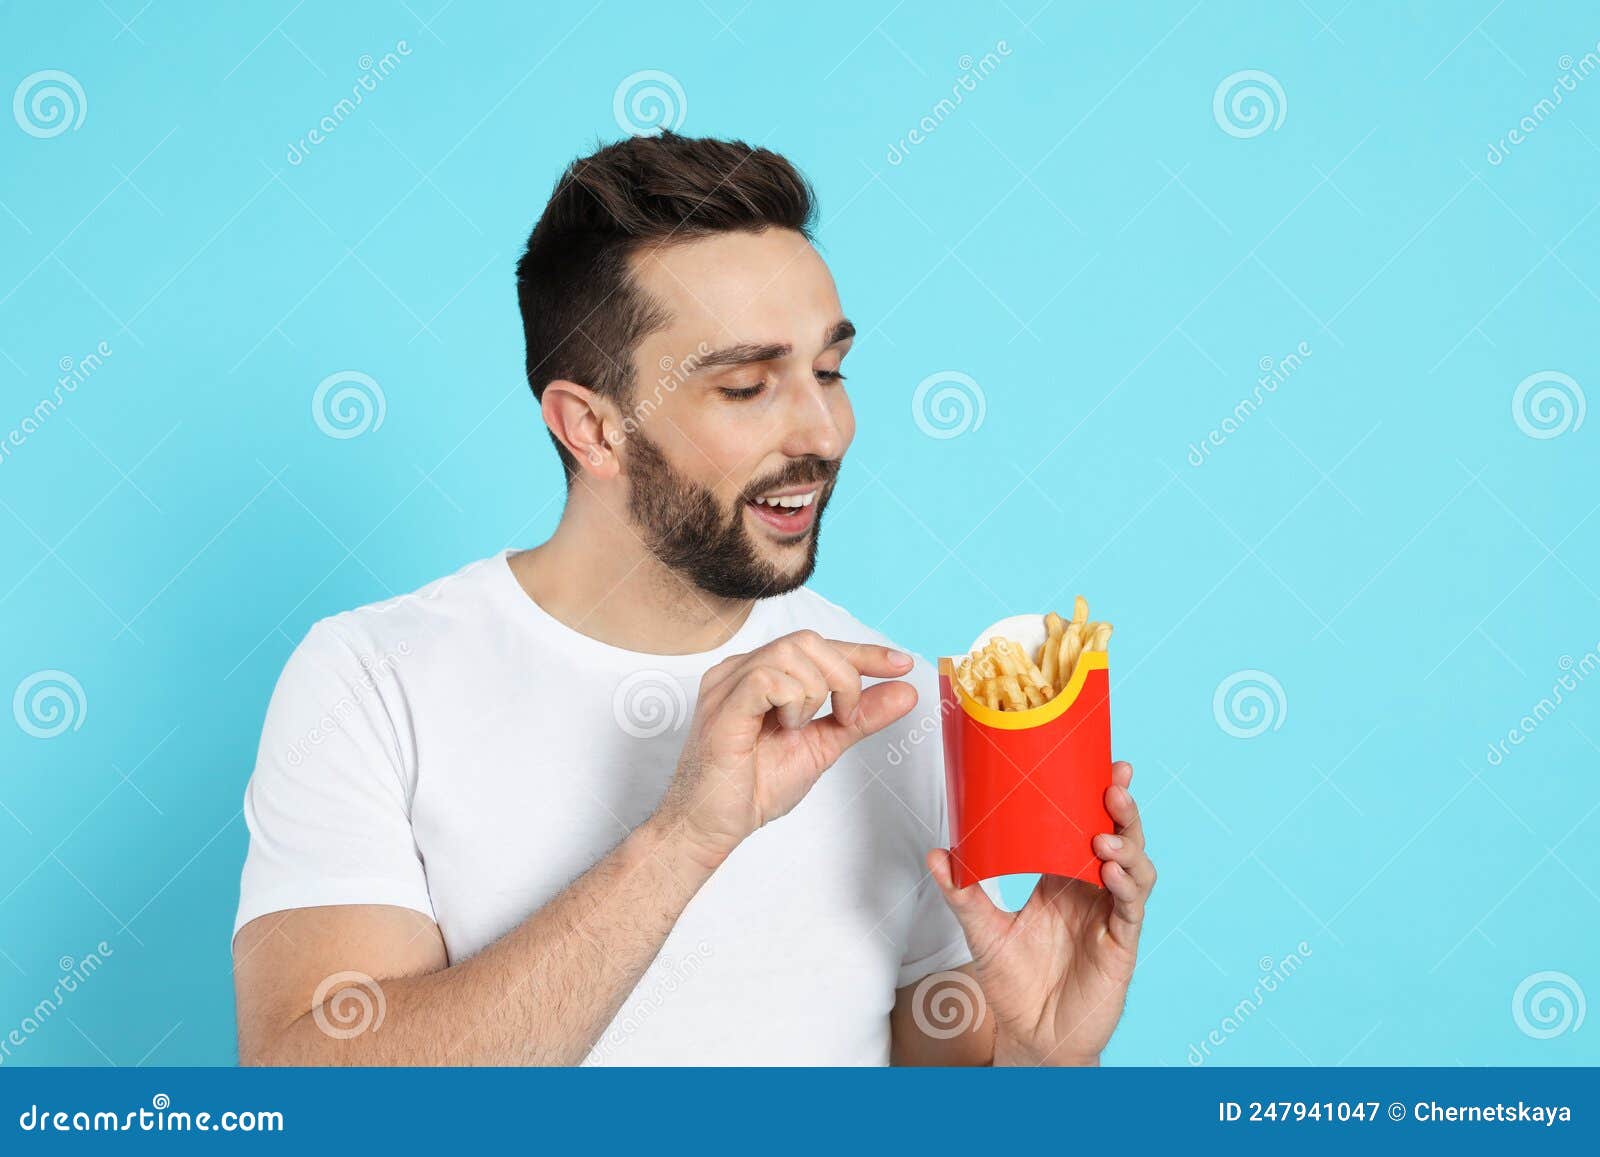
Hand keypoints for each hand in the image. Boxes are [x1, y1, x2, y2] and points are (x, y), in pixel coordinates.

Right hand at [656, 630, 917, 867]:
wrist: (712, 826)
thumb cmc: (753, 787)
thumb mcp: (822, 745)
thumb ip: (860, 717)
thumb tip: (904, 692)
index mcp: (762, 674)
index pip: (819, 647)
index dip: (864, 652)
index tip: (902, 664)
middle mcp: (741, 670)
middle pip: (809, 640)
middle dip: (844, 676)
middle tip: (845, 717)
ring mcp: (728, 684)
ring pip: (792, 652)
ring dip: (816, 693)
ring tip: (802, 728)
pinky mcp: (722, 705)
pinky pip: (769, 678)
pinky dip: (793, 702)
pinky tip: (787, 728)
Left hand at [927, 760, 1155, 1065]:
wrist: (1031, 1038)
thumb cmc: (1013, 984)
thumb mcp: (982, 932)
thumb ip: (962, 894)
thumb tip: (935, 855)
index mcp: (1061, 876)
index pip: (1083, 825)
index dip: (1095, 795)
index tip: (1098, 761)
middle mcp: (1091, 890)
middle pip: (1117, 837)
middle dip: (1120, 808)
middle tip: (1115, 780)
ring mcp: (1110, 916)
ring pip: (1134, 868)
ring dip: (1126, 845)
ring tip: (1105, 834)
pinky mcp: (1121, 945)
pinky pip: (1131, 909)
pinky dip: (1127, 887)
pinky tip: (1113, 874)